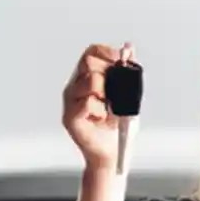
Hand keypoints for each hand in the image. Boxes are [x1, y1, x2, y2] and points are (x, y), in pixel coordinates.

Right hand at [62, 42, 133, 170]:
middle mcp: (75, 86)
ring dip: (106, 95)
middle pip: (89, 62)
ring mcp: (70, 101)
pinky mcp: (69, 117)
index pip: (92, 52)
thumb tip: (130, 47)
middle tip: (114, 94)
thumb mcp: (128, 95)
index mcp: (86, 77)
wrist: (112, 154)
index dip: (108, 53)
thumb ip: (127, 71)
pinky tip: (100, 119)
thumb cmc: (117, 127)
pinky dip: (101, 111)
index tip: (121, 62)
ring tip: (107, 109)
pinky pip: (88, 103)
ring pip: (91, 81)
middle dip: (108, 74)